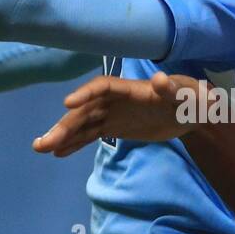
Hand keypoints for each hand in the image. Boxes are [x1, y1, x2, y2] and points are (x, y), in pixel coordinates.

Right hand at [33, 71, 203, 157]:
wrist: (192, 113)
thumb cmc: (192, 99)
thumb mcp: (187, 94)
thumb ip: (172, 89)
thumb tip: (160, 80)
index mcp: (131, 88)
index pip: (103, 87)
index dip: (86, 94)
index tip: (67, 105)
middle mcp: (116, 100)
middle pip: (85, 111)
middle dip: (64, 125)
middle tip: (43, 143)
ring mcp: (113, 114)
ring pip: (82, 124)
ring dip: (62, 135)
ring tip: (41, 148)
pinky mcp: (114, 127)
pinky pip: (90, 135)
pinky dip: (75, 143)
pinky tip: (59, 153)